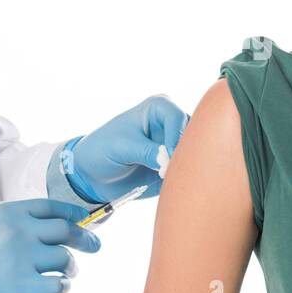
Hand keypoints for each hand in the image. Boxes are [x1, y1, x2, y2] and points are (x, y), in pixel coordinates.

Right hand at [0, 198, 99, 292]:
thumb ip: (12, 226)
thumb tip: (49, 233)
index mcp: (5, 213)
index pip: (51, 206)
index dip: (74, 213)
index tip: (86, 219)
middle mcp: (15, 231)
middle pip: (65, 229)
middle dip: (85, 238)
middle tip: (94, 246)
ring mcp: (19, 258)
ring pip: (65, 258)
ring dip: (70, 267)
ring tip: (65, 274)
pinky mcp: (19, 288)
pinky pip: (58, 285)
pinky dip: (61, 288)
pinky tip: (56, 289)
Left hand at [63, 95, 189, 202]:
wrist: (94, 175)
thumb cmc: (102, 150)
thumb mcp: (121, 148)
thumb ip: (147, 152)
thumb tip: (168, 161)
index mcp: (159, 108)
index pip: (179, 118)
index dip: (175, 138)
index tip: (166, 159)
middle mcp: (172, 123)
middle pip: (195, 134)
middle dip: (186, 153)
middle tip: (170, 171)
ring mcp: (176, 143)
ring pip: (196, 152)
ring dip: (187, 166)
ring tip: (167, 178)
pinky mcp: (176, 163)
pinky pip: (190, 169)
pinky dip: (185, 177)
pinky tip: (171, 185)